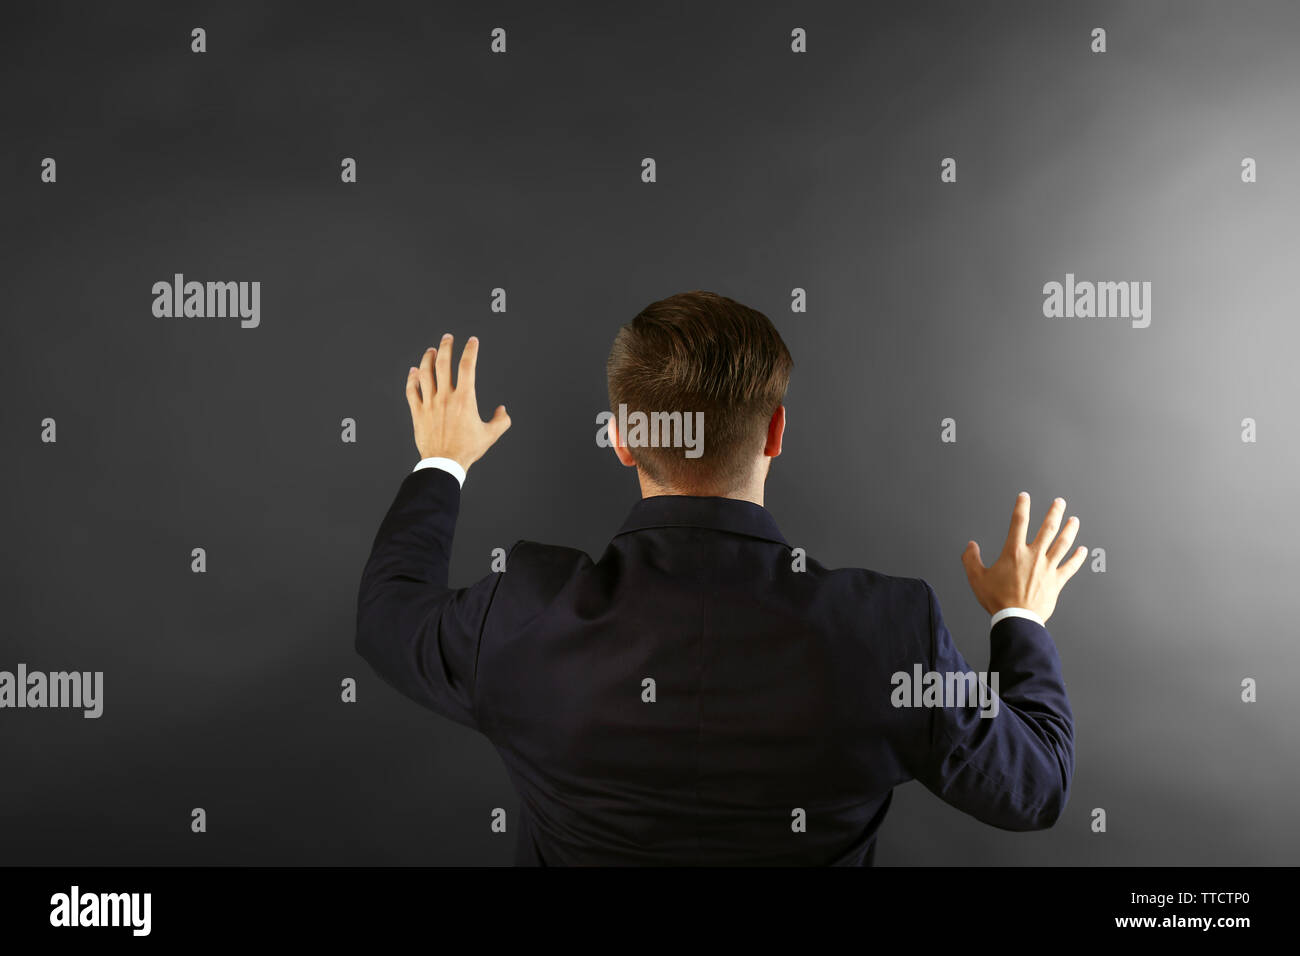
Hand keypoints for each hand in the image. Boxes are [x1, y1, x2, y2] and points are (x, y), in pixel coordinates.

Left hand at [405, 333, 510, 471]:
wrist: (444, 463)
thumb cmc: (467, 450)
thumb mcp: (490, 435)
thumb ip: (501, 420)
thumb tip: (502, 410)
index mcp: (464, 399)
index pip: (467, 366)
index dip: (471, 350)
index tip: (473, 341)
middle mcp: (445, 397)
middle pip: (443, 363)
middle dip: (446, 346)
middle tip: (447, 338)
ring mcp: (429, 403)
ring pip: (425, 373)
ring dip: (427, 358)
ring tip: (431, 350)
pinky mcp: (418, 412)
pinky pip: (411, 390)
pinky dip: (412, 378)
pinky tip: (414, 371)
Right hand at [961, 492, 1086, 622]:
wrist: (1017, 618)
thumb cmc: (997, 600)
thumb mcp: (977, 578)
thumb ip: (971, 560)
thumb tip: (970, 546)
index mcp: (1014, 552)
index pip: (1018, 522)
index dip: (1021, 506)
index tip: (1024, 497)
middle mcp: (1033, 556)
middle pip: (1048, 528)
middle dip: (1055, 512)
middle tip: (1060, 502)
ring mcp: (1047, 568)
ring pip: (1063, 544)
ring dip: (1070, 530)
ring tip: (1074, 520)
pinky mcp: (1056, 581)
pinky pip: (1070, 566)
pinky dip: (1078, 558)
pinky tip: (1083, 551)